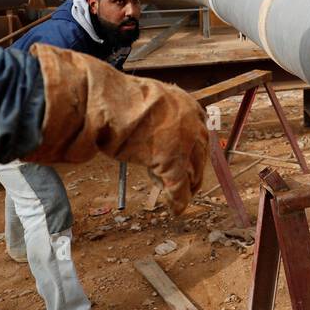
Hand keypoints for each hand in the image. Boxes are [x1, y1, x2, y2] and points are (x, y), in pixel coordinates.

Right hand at [24, 44, 208, 214]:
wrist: (110, 102)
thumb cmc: (118, 100)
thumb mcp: (145, 103)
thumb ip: (154, 116)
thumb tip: (146, 126)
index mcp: (187, 105)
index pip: (198, 133)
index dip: (192, 150)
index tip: (188, 161)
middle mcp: (192, 123)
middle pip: (200, 154)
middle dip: (193, 171)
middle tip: (187, 184)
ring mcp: (185, 144)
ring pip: (192, 172)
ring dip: (186, 187)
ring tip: (177, 198)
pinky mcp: (173, 164)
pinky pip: (178, 187)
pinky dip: (177, 200)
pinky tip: (175, 209)